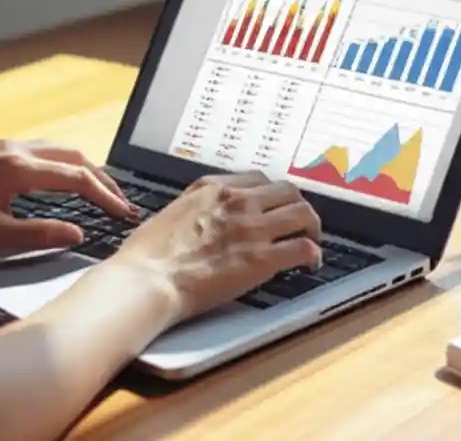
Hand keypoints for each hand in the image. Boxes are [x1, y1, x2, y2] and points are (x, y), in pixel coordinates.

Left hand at [0, 139, 135, 248]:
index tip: (121, 213)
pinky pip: (45, 150)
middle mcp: (17, 150)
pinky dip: (67, 163)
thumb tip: (78, 234)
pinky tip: (69, 178)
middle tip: (120, 202)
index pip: (76, 178)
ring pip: (61, 150)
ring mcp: (7, 147)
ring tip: (103, 190)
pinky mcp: (0, 151)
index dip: (104, 196)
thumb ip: (39, 234)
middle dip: (103, 179)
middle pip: (75, 157)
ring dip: (87, 168)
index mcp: (18, 169)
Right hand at [111, 171, 321, 323]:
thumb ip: (195, 207)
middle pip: (288, 191)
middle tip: (300, 223)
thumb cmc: (147, 256)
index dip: (273, 193)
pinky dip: (313, 255)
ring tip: (312, 241)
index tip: (275, 204)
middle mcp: (237, 202)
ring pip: (304, 214)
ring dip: (312, 227)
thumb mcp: (171, 213)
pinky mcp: (262, 258)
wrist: (146, 281)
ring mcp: (253, 228)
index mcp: (213, 189)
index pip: (259, 179)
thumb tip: (203, 216)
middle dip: (298, 205)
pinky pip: (304, 248)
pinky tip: (310, 265)